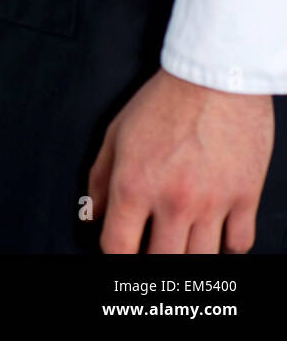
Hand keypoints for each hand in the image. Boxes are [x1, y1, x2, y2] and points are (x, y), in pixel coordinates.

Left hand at [88, 68, 273, 252]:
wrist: (215, 77)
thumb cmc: (164, 101)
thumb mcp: (116, 135)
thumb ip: (99, 179)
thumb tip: (93, 215)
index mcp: (134, 185)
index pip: (117, 248)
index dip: (114, 257)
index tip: (119, 253)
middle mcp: (173, 201)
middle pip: (161, 263)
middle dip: (151, 261)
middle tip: (151, 247)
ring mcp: (213, 202)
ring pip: (201, 259)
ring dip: (188, 255)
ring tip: (180, 240)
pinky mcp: (245, 197)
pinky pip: (239, 244)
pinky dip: (227, 246)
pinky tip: (214, 233)